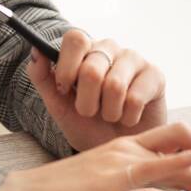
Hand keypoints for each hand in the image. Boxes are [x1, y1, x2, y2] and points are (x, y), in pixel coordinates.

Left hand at [26, 29, 176, 153]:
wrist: (115, 152)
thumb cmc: (87, 125)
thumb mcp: (58, 105)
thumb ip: (42, 77)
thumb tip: (35, 51)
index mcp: (85, 50)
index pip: (75, 38)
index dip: (67, 66)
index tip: (63, 89)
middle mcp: (110, 48)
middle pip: (92, 67)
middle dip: (85, 100)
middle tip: (89, 112)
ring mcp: (134, 59)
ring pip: (114, 84)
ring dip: (107, 111)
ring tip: (110, 117)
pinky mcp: (155, 76)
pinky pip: (135, 97)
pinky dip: (127, 117)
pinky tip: (128, 118)